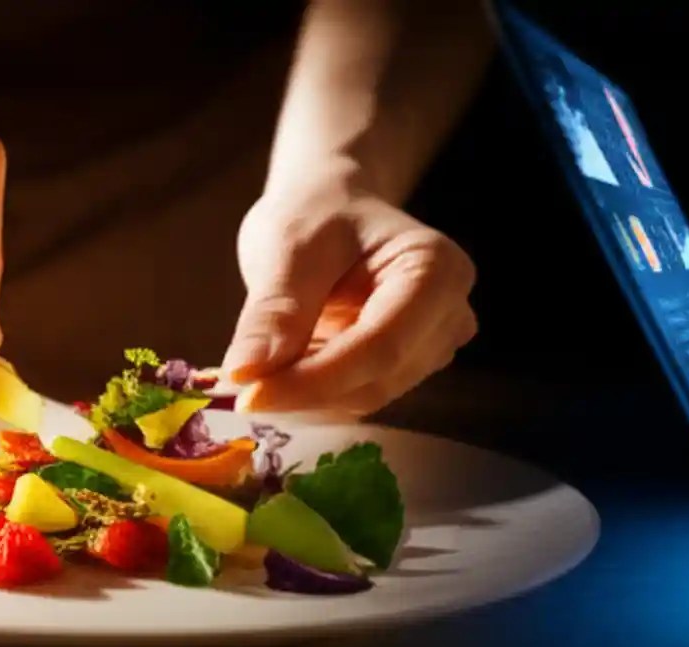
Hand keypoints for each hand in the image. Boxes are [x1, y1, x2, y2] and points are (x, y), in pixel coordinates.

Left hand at [221, 183, 477, 416]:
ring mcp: (436, 344)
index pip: (380, 346)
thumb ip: (275, 312)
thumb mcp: (289, 247)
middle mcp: (451, 314)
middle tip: (238, 383)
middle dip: (306, 389)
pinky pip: (360, 394)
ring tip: (263, 358)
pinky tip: (287, 362)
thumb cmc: (319, 213)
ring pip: (368, 395)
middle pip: (378, 378)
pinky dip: (314, 389)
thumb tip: (244, 375)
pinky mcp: (413, 365)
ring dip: (308, 392)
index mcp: (437, 270)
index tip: (248, 395)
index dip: (315, 379)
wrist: (336, 208)